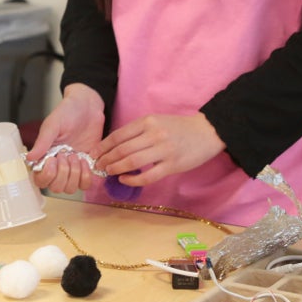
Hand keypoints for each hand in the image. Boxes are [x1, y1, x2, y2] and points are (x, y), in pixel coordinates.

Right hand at [24, 84, 105, 192]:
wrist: (88, 106)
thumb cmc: (68, 112)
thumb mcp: (53, 124)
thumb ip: (42, 142)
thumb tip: (29, 158)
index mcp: (44, 156)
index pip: (40, 180)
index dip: (47, 175)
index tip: (53, 159)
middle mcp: (57, 165)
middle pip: (56, 188)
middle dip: (63, 173)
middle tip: (67, 154)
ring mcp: (72, 168)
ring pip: (71, 189)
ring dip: (75, 174)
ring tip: (77, 156)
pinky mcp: (87, 167)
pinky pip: (85, 184)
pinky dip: (87, 175)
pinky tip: (86, 160)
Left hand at [94, 112, 225, 187]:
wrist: (207, 132)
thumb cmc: (179, 127)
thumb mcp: (157, 122)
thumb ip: (139, 132)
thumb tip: (116, 146)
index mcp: (148, 121)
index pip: (119, 135)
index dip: (103, 146)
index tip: (94, 154)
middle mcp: (154, 134)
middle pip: (122, 149)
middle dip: (106, 159)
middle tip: (98, 166)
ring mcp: (164, 150)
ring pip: (132, 161)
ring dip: (116, 168)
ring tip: (108, 172)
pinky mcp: (172, 165)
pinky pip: (148, 175)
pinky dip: (133, 179)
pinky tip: (125, 179)